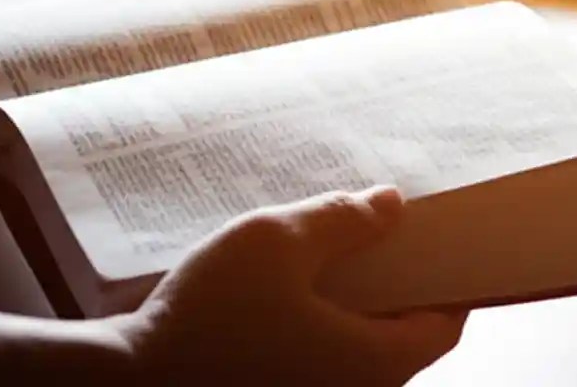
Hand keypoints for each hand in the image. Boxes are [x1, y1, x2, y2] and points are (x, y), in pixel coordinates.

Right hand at [109, 186, 466, 385]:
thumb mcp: (278, 243)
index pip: (446, 324)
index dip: (451, 278)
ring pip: (357, 344)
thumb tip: (391, 207)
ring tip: (332, 243)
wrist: (125, 385)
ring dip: (354, 296)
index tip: (442, 239)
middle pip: (402, 333)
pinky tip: (291, 280)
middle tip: (384, 228)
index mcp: (376, 363)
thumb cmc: (208, 318)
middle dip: (398, 279)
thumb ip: (342, 220)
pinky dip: (320, 318)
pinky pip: (318, 355)